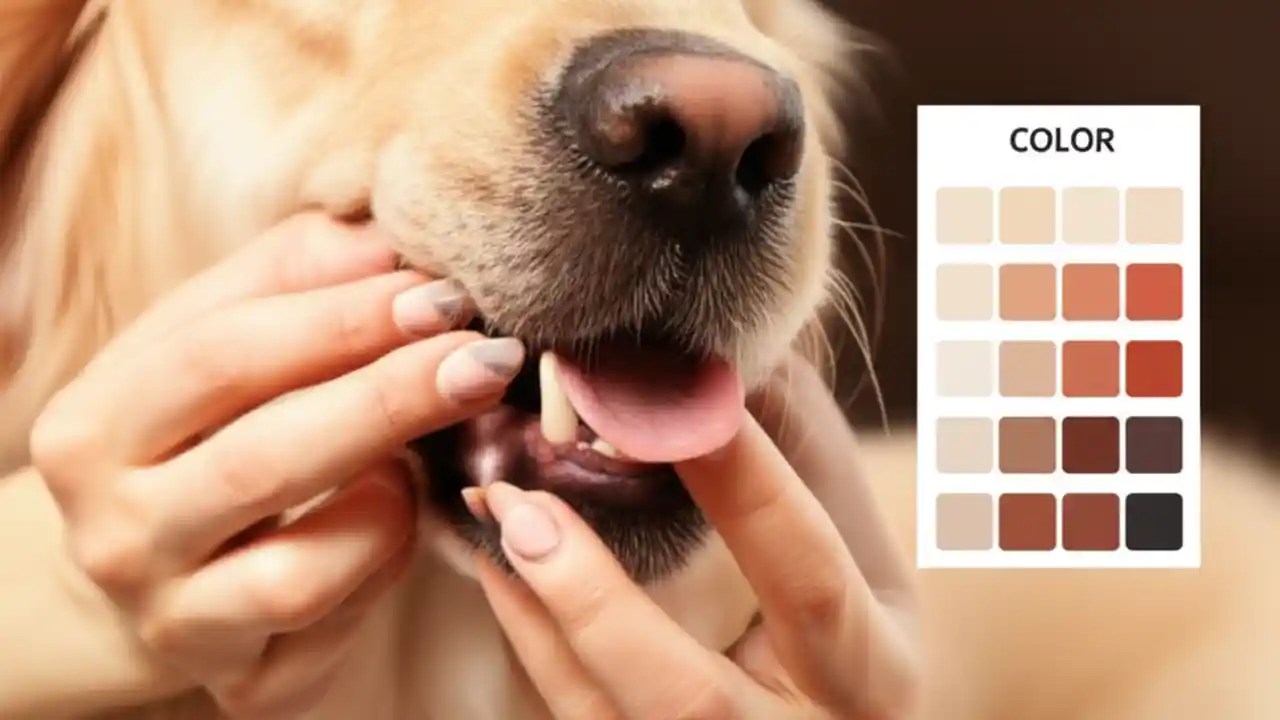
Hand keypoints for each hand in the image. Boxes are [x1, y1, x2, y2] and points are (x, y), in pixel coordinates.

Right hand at [30, 215, 524, 717]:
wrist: (142, 558)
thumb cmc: (198, 425)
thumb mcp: (215, 334)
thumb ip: (292, 276)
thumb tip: (389, 240)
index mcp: (93, 425)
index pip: (221, 358)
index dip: (342, 321)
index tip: (441, 293)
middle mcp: (116, 533)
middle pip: (264, 459)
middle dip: (390, 398)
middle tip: (485, 357)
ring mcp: (171, 618)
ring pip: (300, 569)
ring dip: (388, 499)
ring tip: (419, 455)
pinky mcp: (238, 680)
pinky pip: (336, 627)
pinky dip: (387, 562)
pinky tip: (398, 517)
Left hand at [470, 355, 919, 718]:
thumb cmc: (861, 627)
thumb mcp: (866, 556)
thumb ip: (814, 459)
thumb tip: (738, 350)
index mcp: (874, 680)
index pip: (809, 580)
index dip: (745, 484)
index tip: (673, 388)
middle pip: (688, 699)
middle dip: (596, 600)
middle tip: (521, 500)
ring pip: (609, 719)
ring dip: (538, 613)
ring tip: (495, 513)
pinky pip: (576, 717)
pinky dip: (531, 636)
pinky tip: (501, 558)